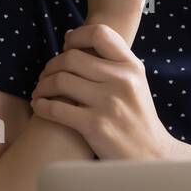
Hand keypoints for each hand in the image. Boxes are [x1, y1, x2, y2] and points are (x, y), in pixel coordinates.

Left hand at [30, 22, 175, 160]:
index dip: (76, 36)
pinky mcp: (95, 125)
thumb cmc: (138, 119)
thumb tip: (70, 36)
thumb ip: (111, 63)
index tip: (66, 47)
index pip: (100, 34)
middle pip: (71, 58)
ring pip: (60, 80)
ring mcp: (108, 103)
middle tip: (46, 76)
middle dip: (51, 66)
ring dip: (42, 85)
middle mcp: (122, 80)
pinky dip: (41, 106)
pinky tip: (39, 107)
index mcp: (132, 67)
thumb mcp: (135, 84)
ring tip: (40, 92)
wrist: (151, 156)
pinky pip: (56, 108)